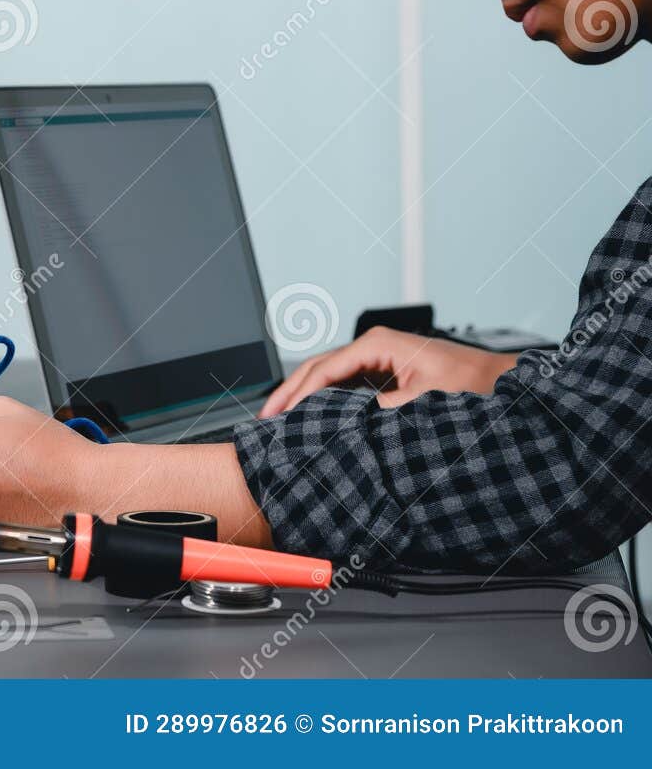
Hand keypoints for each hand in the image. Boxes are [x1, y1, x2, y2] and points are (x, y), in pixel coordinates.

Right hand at [258, 327, 517, 417]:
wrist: (501, 384)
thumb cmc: (473, 386)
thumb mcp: (425, 401)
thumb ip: (382, 411)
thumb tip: (346, 424)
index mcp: (379, 344)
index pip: (325, 368)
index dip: (299, 393)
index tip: (282, 416)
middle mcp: (374, 346)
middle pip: (318, 367)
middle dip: (290, 391)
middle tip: (266, 417)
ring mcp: (377, 358)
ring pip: (328, 375)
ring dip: (304, 395)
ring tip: (280, 418)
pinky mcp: (384, 372)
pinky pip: (344, 384)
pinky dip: (324, 399)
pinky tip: (312, 416)